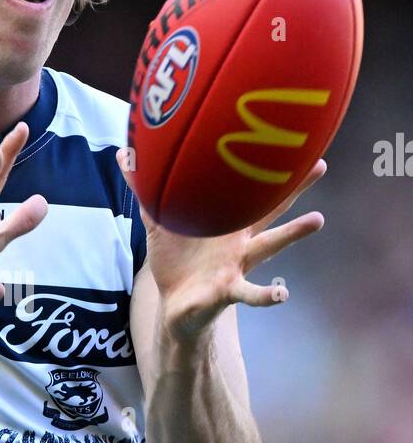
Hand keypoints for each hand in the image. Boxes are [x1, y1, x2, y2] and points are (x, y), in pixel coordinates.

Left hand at [117, 154, 326, 343]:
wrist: (173, 305)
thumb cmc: (174, 260)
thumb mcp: (158, 222)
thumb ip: (144, 190)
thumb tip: (124, 154)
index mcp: (224, 220)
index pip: (247, 187)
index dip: (262, 165)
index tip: (284, 137)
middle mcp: (239, 239)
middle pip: (270, 208)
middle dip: (293, 187)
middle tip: (319, 164)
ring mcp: (238, 264)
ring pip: (269, 245)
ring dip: (292, 234)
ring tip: (317, 220)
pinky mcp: (229, 290)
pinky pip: (251, 293)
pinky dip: (267, 295)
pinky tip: (283, 294)